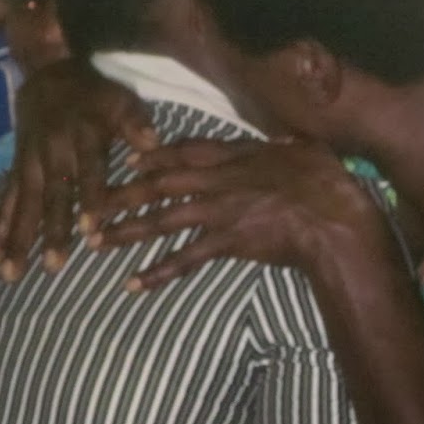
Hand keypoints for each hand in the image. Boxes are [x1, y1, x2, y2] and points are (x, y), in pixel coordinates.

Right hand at [0, 59, 156, 280]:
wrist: (47, 76)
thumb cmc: (93, 95)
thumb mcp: (120, 99)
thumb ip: (135, 122)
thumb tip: (153, 141)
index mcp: (82, 138)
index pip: (87, 173)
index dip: (89, 200)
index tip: (89, 232)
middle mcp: (51, 155)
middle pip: (51, 197)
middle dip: (50, 232)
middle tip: (52, 266)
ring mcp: (28, 167)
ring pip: (21, 207)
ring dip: (15, 241)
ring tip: (9, 274)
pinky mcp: (15, 174)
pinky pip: (1, 207)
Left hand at [87, 138, 391, 289]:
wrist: (335, 220)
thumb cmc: (327, 181)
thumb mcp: (304, 147)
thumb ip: (283, 143)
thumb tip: (283, 139)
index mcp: (235, 154)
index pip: (184, 151)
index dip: (153, 157)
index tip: (129, 162)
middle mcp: (218, 180)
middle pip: (159, 185)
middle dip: (121, 194)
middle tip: (89, 205)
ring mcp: (218, 212)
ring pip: (161, 220)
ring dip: (125, 231)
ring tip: (95, 242)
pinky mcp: (226, 243)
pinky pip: (184, 259)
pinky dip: (157, 273)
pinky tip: (131, 284)